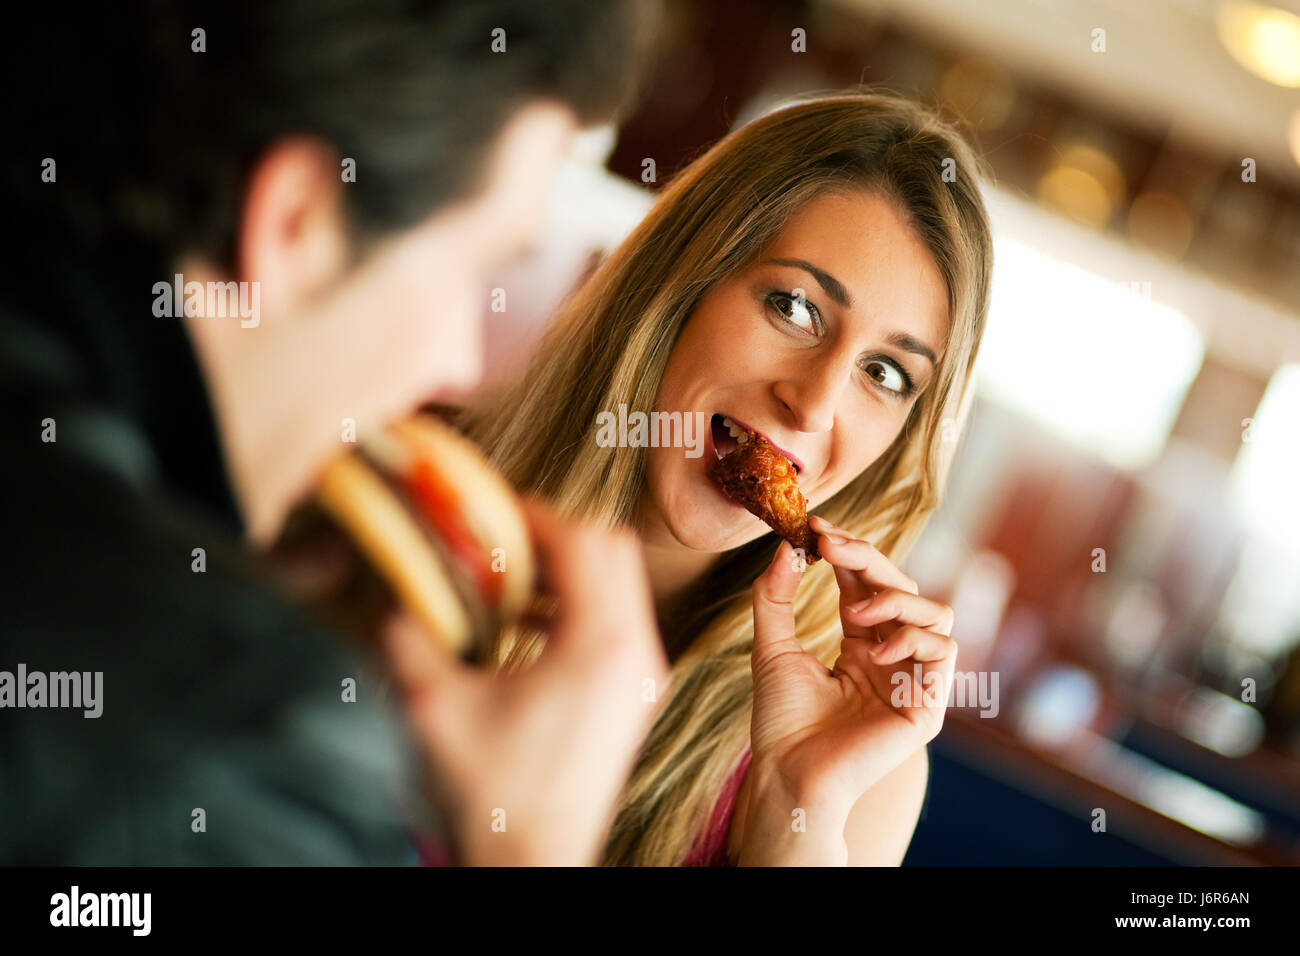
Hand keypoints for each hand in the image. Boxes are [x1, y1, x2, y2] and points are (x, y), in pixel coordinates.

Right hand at [383, 498, 668, 865]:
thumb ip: (409, 639)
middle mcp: (635, 653)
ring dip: (565, 569)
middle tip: (501, 539)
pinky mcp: (632, 695)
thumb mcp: (435, 708)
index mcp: (600, 645)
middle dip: (555, 532)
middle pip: (612, 548)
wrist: (535, 862)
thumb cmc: (494, 795)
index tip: (491, 511)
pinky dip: (575, 606)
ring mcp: (640, 675)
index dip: (532, 514)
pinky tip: (522, 626)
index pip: (581, 540)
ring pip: (618, 583)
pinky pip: (615, 621)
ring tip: (506, 580)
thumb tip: (393, 597)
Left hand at [740, 515, 955, 862]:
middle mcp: (891, 658)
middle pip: (904, 588)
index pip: (868, 584)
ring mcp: (912, 680)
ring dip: (896, 598)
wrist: (788, 773)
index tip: (819, 527)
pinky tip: (876, 651)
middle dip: (870, 559)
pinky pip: (945, 651)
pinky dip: (914, 638)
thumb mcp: (771, 647)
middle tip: (832, 546)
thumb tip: (786, 548)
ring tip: (856, 612)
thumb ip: (775, 597)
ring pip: (935, 613)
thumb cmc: (780, 721)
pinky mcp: (928, 706)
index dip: (850, 552)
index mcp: (860, 645)